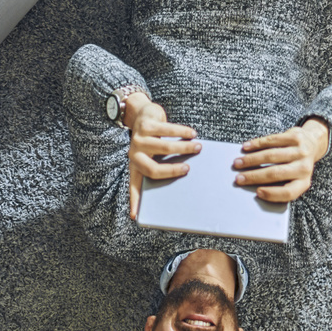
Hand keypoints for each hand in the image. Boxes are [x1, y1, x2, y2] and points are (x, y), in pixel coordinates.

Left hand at [123, 92, 200, 220]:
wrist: (142, 113)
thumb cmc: (153, 138)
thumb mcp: (154, 154)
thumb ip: (162, 166)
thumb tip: (188, 175)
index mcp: (136, 166)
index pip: (134, 186)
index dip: (135, 202)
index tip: (136, 217)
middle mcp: (134, 154)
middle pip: (153, 170)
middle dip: (173, 171)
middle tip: (188, 170)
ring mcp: (138, 139)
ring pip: (164, 147)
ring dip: (184, 147)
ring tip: (197, 147)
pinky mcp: (146, 124)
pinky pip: (167, 130)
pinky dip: (183, 132)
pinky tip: (192, 134)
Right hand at [232, 118, 329, 202]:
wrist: (313, 143)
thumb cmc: (298, 165)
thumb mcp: (296, 178)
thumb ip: (281, 184)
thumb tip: (255, 187)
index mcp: (304, 182)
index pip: (288, 192)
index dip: (272, 194)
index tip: (257, 192)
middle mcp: (304, 167)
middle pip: (275, 173)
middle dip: (253, 176)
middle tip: (239, 178)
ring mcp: (300, 150)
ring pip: (270, 155)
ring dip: (250, 160)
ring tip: (238, 163)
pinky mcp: (295, 136)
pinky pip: (271, 140)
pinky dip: (256, 144)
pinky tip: (245, 148)